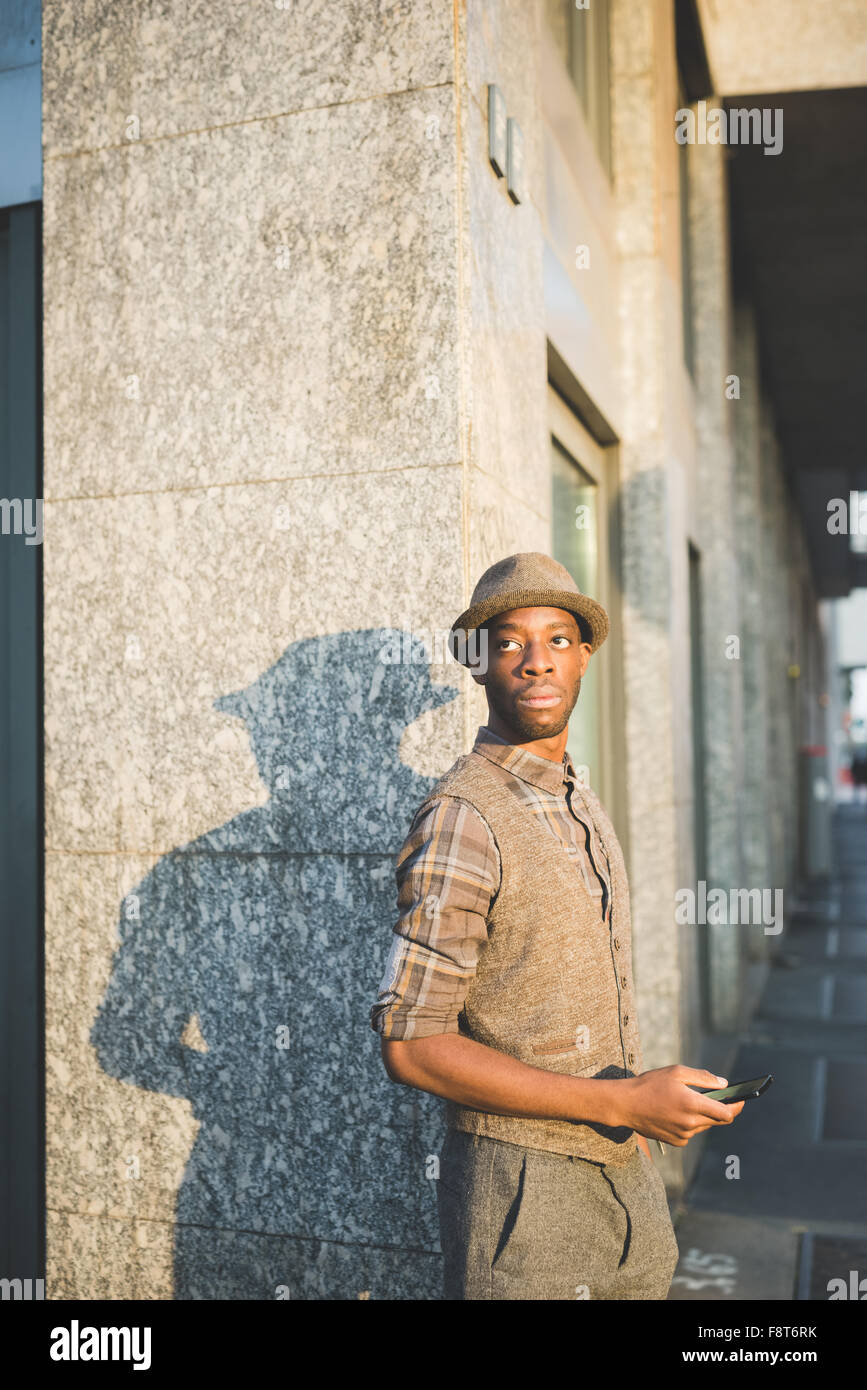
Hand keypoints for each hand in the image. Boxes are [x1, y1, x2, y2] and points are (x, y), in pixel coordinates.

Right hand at [613, 1065, 745, 1146]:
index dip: (737, 1107)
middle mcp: (690, 1123)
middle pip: (718, 1120)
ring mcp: (683, 1135)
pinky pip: (691, 1132)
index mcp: (692, 1104)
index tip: (742, 1100)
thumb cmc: (650, 1084)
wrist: (626, 1105)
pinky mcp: (676, 1142)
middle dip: (722, 1110)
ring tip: (690, 1101)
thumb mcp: (676, 1072)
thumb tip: (724, 1084)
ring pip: (704, 1126)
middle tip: (723, 1098)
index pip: (726, 1113)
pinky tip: (677, 1112)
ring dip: (704, 1115)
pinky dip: (691, 1123)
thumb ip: (703, 1078)